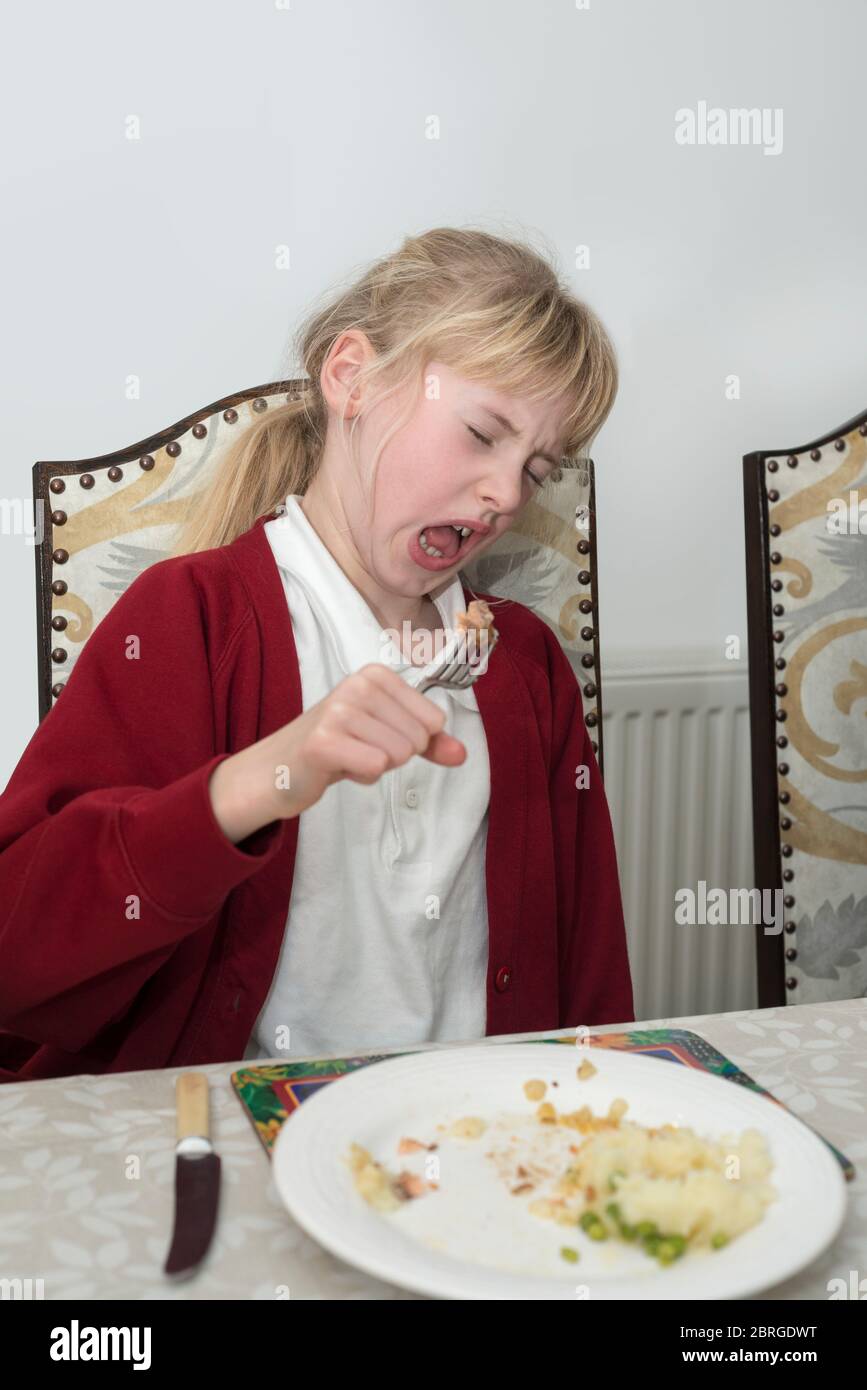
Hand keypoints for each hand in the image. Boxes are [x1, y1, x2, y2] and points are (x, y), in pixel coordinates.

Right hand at [209, 664, 466, 840]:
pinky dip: (361, 776)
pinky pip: (375, 766)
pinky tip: (338, 766)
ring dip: (374, 766)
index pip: (433, 721)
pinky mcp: (324, 740)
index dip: (410, 741)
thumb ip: (428, 743)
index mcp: (376, 675)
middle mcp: (358, 684)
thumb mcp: (388, 736)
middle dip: (392, 756)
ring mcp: (338, 709)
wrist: (279, 767)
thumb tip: (462, 754)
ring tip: (347, 756)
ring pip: (398, 754)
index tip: (375, 737)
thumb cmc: (338, 746)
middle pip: (417, 740)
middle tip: (358, 749)